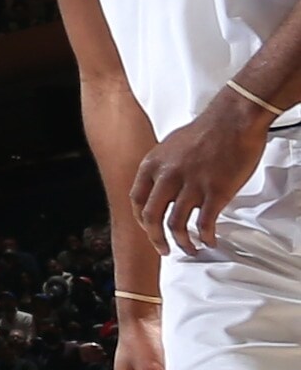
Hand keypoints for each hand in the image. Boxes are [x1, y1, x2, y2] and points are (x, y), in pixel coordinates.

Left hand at [136, 87, 277, 254]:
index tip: (148, 229)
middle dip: (155, 238)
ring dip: (183, 242)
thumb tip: (162, 186)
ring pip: (177, 225)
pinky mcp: (215, 191)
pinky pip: (206, 223)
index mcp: (152, 164)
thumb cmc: (205, 130)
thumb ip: (163, 168)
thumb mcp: (170, 146)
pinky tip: (210, 240)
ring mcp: (191, 185)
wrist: (232, 119)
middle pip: (151, 217)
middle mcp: (167, 176)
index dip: (140, 220)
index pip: (136, 199)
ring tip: (191, 249)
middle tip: (164, 250)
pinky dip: (206, 236)